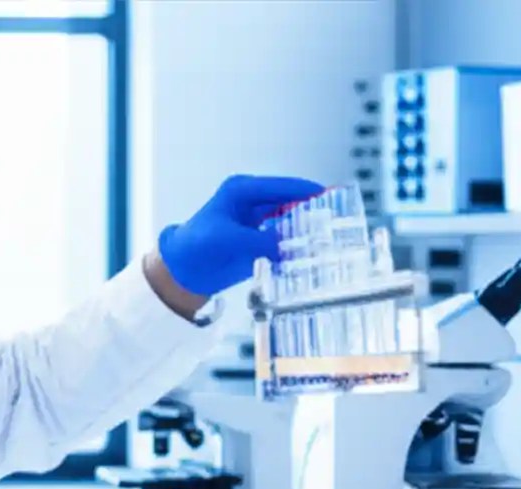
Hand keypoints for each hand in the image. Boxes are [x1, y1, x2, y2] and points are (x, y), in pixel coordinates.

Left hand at [157, 175, 323, 296]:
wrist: (183, 271)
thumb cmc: (197, 245)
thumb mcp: (228, 240)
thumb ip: (259, 240)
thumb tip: (288, 247)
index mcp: (242, 190)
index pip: (281, 187)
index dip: (306, 191)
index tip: (331, 195)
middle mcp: (253, 203)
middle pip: (290, 202)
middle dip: (312, 210)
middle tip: (337, 218)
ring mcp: (258, 223)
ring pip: (290, 222)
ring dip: (306, 230)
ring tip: (330, 237)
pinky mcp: (260, 242)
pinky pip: (284, 241)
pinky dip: (297, 247)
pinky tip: (312, 255)